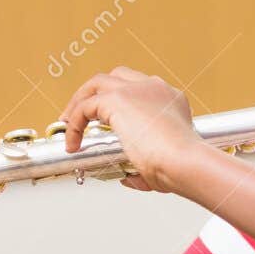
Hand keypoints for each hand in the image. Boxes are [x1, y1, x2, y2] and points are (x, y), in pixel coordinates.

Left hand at [59, 67, 201, 192]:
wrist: (186, 162)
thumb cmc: (182, 167)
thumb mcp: (165, 161)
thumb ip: (145, 165)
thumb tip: (129, 176)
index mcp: (170, 98)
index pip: (140, 88)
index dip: (120, 101)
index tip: (107, 120)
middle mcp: (154, 88)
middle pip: (116, 77)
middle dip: (96, 94)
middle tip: (82, 117)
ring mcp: (136, 90)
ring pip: (97, 84)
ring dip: (79, 102)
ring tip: (68, 124)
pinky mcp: (118, 99)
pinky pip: (85, 107)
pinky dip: (74, 123)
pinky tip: (73, 144)